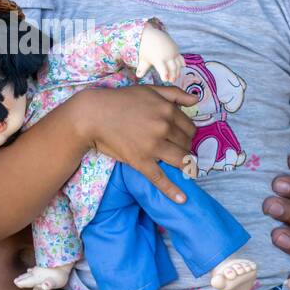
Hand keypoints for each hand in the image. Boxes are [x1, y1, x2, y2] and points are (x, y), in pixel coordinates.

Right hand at [14, 263, 72, 289]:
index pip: (27, 282)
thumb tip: (44, 286)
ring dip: (25, 275)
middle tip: (15, 281)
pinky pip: (34, 269)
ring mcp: (39, 268)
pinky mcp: (43, 266)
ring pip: (30, 273)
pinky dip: (30, 271)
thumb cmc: (59, 274)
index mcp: (37, 278)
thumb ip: (49, 284)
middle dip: (21, 279)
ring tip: (21, 276)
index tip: (16, 283)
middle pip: (27, 277)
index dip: (22, 283)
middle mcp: (36, 273)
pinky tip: (30, 270)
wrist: (64, 261)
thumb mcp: (56, 281)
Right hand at [74, 83, 195, 203]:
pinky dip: (172, 190)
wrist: (93, 115)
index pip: (190, 128)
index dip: (188, 134)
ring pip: (180, 160)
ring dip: (185, 165)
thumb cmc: (120, 100)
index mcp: (167, 110)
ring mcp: (153, 146)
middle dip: (186, 149)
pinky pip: (160, 178)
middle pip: (187, 144)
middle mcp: (164, 128)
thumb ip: (175, 93)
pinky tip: (182, 199)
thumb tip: (196, 101)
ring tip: (184, 168)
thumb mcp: (149, 89)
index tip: (182, 138)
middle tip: (179, 151)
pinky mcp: (141, 161)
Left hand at [136, 24, 183, 82]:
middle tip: (171, 81)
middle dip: (173, 76)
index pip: (163, 70)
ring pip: (178, 64)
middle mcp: (167, 56)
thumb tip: (138, 76)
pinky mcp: (176, 48)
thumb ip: (142, 68)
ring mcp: (172, 52)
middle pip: (173, 69)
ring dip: (178, 71)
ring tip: (176, 77)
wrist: (151, 34)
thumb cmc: (146, 49)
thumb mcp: (143, 59)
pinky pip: (180, 58)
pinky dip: (182, 63)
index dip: (165, 76)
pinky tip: (182, 67)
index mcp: (158, 60)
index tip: (165, 80)